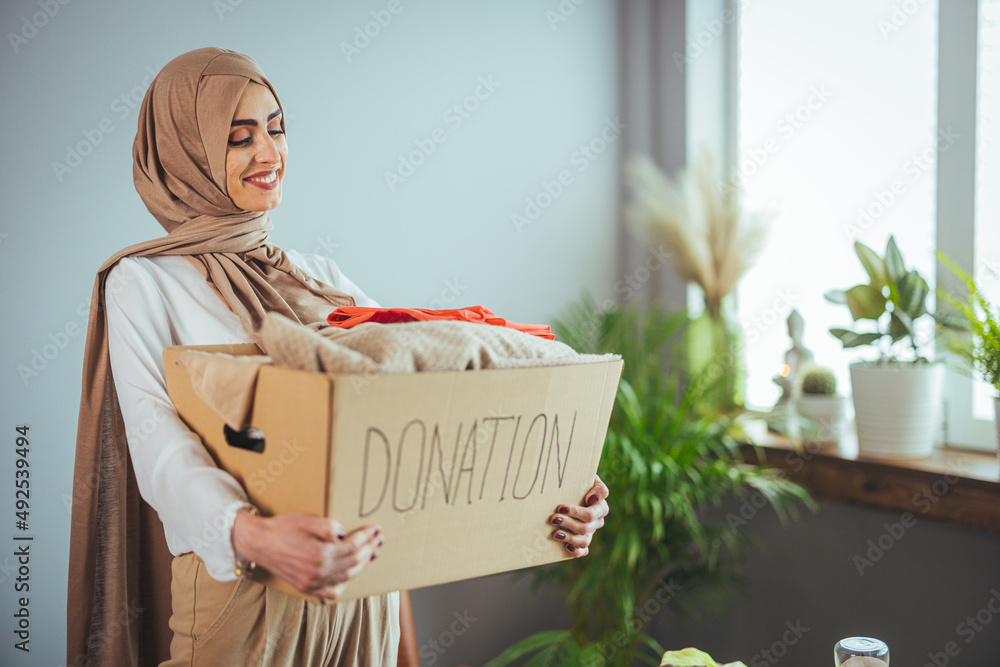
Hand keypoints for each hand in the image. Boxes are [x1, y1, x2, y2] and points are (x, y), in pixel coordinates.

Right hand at [232, 510, 382, 599]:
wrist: (259, 543)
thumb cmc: (281, 528)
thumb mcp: (306, 520)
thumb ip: (329, 526)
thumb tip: (345, 533)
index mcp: (319, 554)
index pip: (353, 546)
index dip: (367, 536)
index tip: (376, 529)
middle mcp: (318, 571)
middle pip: (353, 561)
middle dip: (369, 548)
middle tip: (379, 539)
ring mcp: (312, 582)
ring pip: (346, 576)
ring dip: (362, 565)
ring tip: (371, 553)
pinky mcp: (306, 587)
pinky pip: (332, 591)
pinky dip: (345, 582)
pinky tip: (351, 572)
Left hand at [548, 474, 608, 557]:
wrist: (570, 491)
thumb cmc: (577, 482)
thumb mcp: (585, 478)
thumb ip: (594, 484)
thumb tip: (591, 499)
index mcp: (600, 506)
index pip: (593, 511)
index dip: (577, 511)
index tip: (561, 507)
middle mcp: (597, 520)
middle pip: (586, 526)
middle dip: (568, 523)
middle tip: (553, 518)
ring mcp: (591, 532)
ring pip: (584, 540)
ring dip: (569, 537)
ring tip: (555, 533)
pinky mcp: (583, 541)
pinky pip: (583, 551)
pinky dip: (575, 551)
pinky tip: (566, 546)